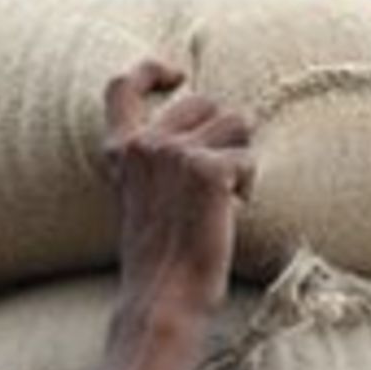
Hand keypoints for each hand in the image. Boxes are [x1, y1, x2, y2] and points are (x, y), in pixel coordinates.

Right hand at [103, 59, 254, 320]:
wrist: (164, 299)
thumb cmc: (162, 262)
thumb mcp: (145, 201)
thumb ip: (158, 162)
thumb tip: (206, 124)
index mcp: (122, 152)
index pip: (123, 86)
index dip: (152, 71)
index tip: (176, 75)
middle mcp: (145, 144)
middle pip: (206, 102)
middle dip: (222, 137)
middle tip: (215, 188)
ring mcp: (174, 153)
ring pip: (237, 121)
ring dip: (240, 158)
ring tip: (223, 200)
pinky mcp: (206, 169)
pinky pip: (248, 158)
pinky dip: (248, 186)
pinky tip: (230, 213)